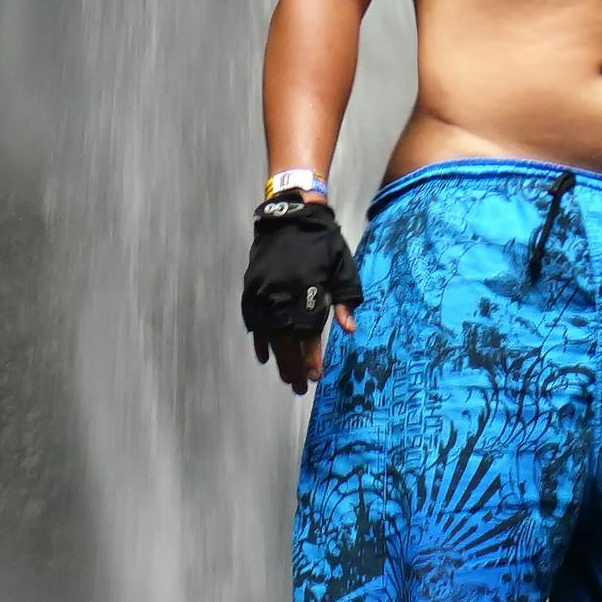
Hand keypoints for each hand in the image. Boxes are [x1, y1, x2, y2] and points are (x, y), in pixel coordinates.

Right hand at [242, 192, 353, 391]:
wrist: (290, 214)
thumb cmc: (322, 242)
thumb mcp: (342, 268)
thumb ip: (345, 300)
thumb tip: (350, 330)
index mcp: (307, 291)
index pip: (308, 334)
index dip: (311, 357)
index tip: (315, 377)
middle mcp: (282, 295)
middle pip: (285, 341)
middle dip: (293, 366)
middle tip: (299, 388)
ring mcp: (263, 292)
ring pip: (268, 335)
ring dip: (277, 358)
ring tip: (285, 377)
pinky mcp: (251, 287)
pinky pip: (253, 321)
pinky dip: (258, 339)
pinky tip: (263, 356)